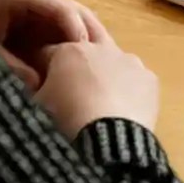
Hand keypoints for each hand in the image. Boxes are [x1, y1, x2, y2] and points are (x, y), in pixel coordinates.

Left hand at [0, 0, 110, 90]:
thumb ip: (11, 68)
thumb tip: (40, 84)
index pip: (62, 9)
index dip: (77, 34)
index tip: (88, 59)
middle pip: (75, 12)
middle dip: (88, 39)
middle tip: (104, 66)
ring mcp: (41, 2)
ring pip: (75, 21)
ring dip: (84, 43)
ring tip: (99, 69)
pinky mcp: (42, 16)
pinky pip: (65, 29)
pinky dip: (74, 46)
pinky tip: (84, 67)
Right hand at [35, 40, 159, 137]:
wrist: (108, 144)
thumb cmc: (64, 123)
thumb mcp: (35, 108)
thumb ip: (34, 90)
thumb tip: (36, 86)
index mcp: (67, 51)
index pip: (48, 50)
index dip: (42, 66)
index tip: (38, 81)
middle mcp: (100, 48)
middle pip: (86, 38)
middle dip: (77, 49)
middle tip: (72, 74)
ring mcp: (129, 61)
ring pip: (114, 58)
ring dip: (105, 70)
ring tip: (100, 98)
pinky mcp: (149, 79)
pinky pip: (135, 79)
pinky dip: (128, 88)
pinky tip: (123, 107)